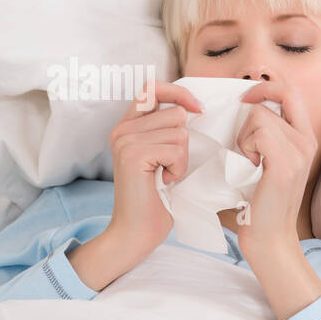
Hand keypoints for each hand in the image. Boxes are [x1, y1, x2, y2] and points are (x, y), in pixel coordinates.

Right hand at [105, 79, 204, 257]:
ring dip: (181, 158)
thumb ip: (168, 131)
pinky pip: (175, 148)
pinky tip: (164, 181)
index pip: (152, 88)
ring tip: (165, 175)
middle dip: (183, 141)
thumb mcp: (163, 157)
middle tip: (169, 166)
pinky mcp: (133, 154)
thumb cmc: (157, 199)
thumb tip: (193, 107)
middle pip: (175, 112)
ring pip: (178, 131)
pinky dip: (178, 168)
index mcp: (128, 126)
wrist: (137, 231)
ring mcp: (125, 139)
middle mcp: (122, 128)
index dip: (179, 92)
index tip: (198, 108)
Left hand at [232, 80, 318, 265]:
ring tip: (249, 159)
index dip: (266, 86)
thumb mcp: (270, 160)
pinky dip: (246, 146)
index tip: (245, 98)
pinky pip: (259, 133)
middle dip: (250, 112)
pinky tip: (250, 165)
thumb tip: (246, 105)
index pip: (291, 92)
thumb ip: (268, 134)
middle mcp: (307, 142)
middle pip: (273, 100)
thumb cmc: (261, 200)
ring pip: (261, 117)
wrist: (269, 236)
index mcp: (305, 139)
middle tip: (245, 137)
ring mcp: (299, 153)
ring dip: (244, 135)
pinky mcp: (285, 165)